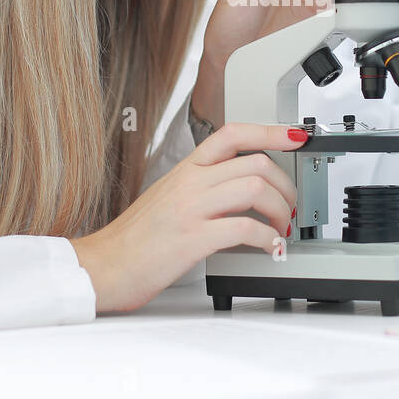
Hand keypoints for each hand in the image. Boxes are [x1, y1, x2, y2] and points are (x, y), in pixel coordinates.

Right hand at [71, 122, 307, 311]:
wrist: (102, 266)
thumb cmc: (134, 239)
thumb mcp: (168, 198)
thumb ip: (201, 188)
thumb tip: (239, 190)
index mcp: (185, 170)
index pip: (232, 134)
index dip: (270, 131)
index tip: (295, 136)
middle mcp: (189, 183)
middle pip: (255, 163)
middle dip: (285, 185)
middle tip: (289, 206)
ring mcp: (191, 209)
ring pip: (255, 189)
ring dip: (281, 210)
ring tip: (281, 229)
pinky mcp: (192, 239)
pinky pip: (244, 228)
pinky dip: (268, 238)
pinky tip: (270, 247)